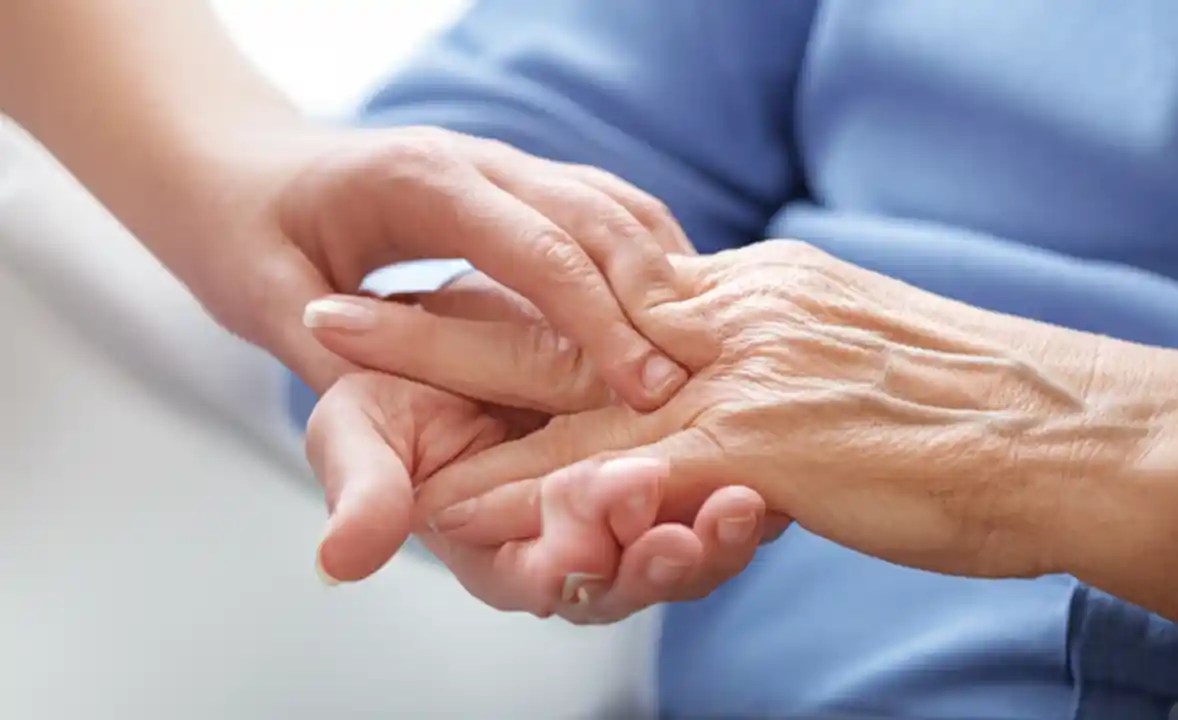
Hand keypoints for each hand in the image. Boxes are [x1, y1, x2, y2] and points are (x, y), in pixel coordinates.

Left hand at [147, 124, 689, 407]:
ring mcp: (513, 165)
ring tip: (700, 363)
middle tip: (691, 391)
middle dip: (651, 308)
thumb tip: (354, 548)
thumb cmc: (252, 235)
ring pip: (620, 211)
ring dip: (664, 284)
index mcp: (425, 180)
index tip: (649, 395)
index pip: (538, 249)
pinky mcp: (532, 186)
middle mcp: (483, 162)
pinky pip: (615, 216)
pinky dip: (651, 268)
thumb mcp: (264, 306)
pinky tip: (676, 326)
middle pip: (599, 220)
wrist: (251, 166)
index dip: (599, 324)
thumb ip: (330, 407)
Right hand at [303, 274, 774, 620]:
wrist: (460, 337)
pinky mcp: (674, 478)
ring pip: (681, 554)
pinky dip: (746, 494)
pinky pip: (716, 503)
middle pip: (624, 579)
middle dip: (651, 556)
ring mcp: (629, 521)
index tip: (590, 519)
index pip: (540, 577)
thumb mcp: (362, 429)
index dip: (567, 558)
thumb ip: (362, 489)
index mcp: (499, 551)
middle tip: (672, 523)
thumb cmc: (402, 387)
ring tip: (742, 506)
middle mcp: (571, 550)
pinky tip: (768, 469)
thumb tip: (339, 560)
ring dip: (714, 539)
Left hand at [419, 240, 1177, 622]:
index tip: (438, 290)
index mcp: (752, 296)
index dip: (513, 295)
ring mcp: (742, 382)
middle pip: (555, 323)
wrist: (1066, 435)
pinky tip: (474, 516)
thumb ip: (779, 355)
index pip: (605, 294)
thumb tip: (740, 374)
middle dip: (439, 325)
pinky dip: (543, 498)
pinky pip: (627, 478)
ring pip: (570, 398)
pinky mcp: (764, 448)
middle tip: (335, 316)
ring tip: (362, 412)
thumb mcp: (857, 352)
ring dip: (459, 404)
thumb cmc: (976, 407)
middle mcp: (732, 323)